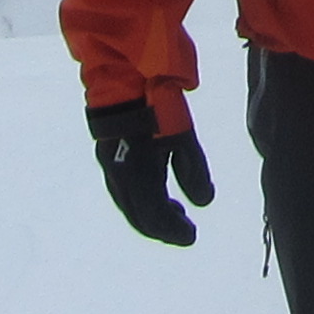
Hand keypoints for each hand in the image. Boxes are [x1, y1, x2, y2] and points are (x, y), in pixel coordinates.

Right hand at [88, 99, 215, 245]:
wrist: (122, 76)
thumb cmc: (157, 106)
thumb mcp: (183, 137)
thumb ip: (194, 172)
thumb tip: (204, 202)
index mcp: (138, 179)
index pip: (155, 219)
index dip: (174, 232)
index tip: (192, 237)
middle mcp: (120, 179)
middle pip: (140, 217)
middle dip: (163, 228)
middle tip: (185, 229)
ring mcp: (111, 167)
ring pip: (131, 205)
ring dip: (153, 213)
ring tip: (176, 211)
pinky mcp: (109, 156)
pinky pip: (125, 190)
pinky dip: (143, 198)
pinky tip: (158, 190)